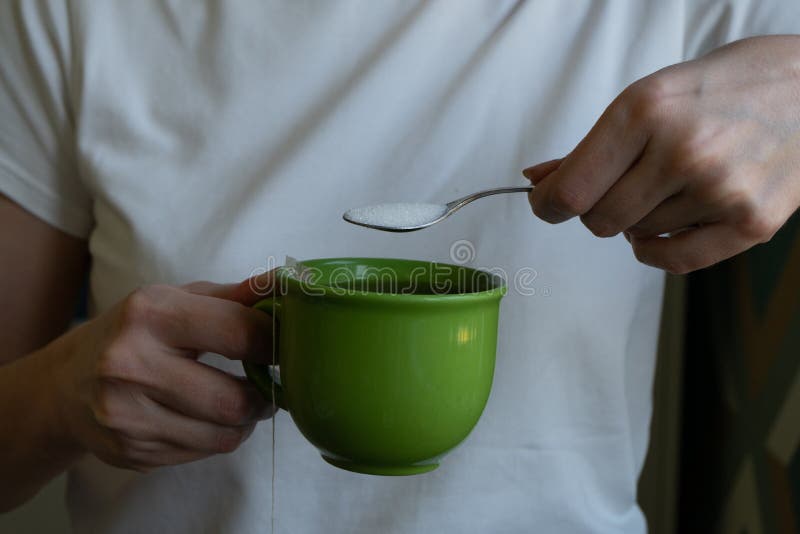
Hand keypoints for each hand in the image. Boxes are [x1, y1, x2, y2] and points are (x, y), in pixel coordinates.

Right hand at [51, 276, 275, 471]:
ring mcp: (126, 415)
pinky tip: (206, 419)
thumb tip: (285, 284)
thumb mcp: (176, 300)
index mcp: (149, 314)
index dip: (274, 344)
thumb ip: (233, 296)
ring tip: (241, 404)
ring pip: (222, 436)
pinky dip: (216, 438)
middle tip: (268, 388)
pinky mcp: (129, 451)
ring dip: (245, 422)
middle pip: (233, 400)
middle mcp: (131, 364)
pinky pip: (201, 453)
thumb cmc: (135, 333)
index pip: (240, 333)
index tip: (283, 347)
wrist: (65, 384)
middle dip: (264, 397)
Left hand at [525, 36, 799, 273]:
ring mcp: (719, 189)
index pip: (572, 189)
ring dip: (636, 219)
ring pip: (635, 235)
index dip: (548, 204)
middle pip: (598, 219)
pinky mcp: (752, 222)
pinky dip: (655, 250)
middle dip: (595, 208)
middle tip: (617, 186)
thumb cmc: (724, 88)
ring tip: (665, 186)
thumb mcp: (649, 97)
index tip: (547, 204)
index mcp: (645, 111)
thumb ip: (591, 147)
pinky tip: (658, 231)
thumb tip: (538, 180)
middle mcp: (681, 151)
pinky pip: (674, 260)